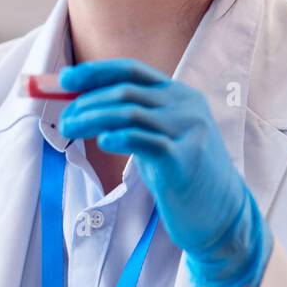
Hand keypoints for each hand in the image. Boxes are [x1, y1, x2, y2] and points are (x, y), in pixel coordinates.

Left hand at [57, 58, 271, 286]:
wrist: (222, 215)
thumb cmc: (183, 176)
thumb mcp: (159, 139)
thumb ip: (132, 119)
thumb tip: (81, 106)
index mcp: (179, 96)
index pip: (132, 70)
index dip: (96, 72)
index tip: (65, 79)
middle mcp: (187, 107)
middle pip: (126, 92)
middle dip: (88, 102)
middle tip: (65, 118)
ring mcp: (189, 131)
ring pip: (130, 113)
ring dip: (93, 118)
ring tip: (71, 129)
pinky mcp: (185, 160)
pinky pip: (145, 141)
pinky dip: (119, 138)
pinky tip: (102, 143)